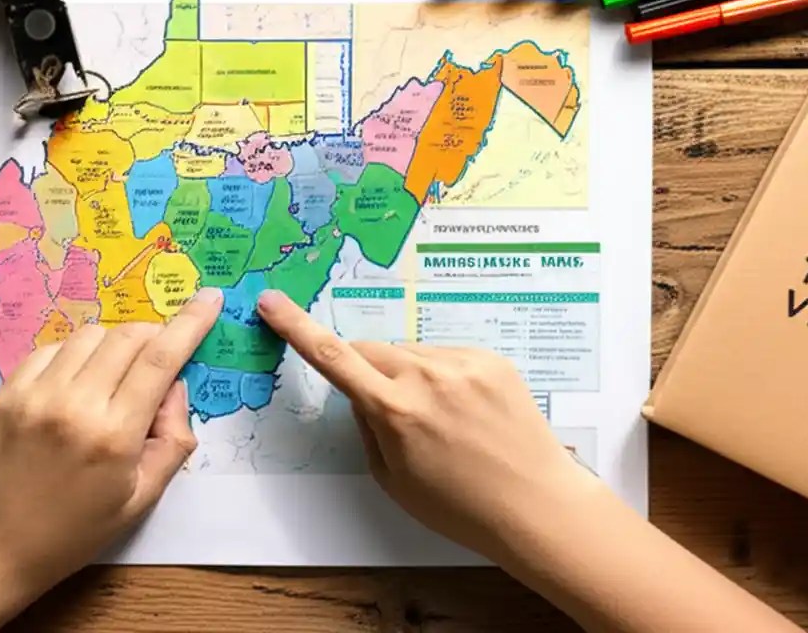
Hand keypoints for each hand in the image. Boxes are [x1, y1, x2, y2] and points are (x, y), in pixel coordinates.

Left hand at [0, 287, 222, 599]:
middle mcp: (75, 404)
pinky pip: (54, 347)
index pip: (161, 360)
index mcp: (114, 435)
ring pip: (91, 334)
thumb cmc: (76, 529)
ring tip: (115, 379)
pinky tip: (78, 384)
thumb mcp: (142, 497)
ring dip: (115, 344)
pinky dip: (77, 354)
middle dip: (155, 335)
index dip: (190, 323)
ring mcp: (37, 393)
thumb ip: (172, 439)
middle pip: (128, 336)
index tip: (209, 299)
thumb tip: (174, 387)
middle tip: (161, 357)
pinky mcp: (10, 389)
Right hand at [256, 289, 591, 559]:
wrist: (535, 503)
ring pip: (411, 354)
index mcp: (394, 410)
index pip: (331, 357)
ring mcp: (462, 364)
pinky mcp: (491, 360)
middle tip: (383, 406)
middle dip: (364, 369)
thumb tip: (359, 393)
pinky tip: (465, 412)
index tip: (272, 302)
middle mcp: (426, 377)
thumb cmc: (458, 506)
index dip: (296, 326)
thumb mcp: (392, 479)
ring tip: (440, 421)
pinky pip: (447, 356)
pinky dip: (443, 376)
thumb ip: (367, 427)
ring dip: (408, 375)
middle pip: (371, 350)